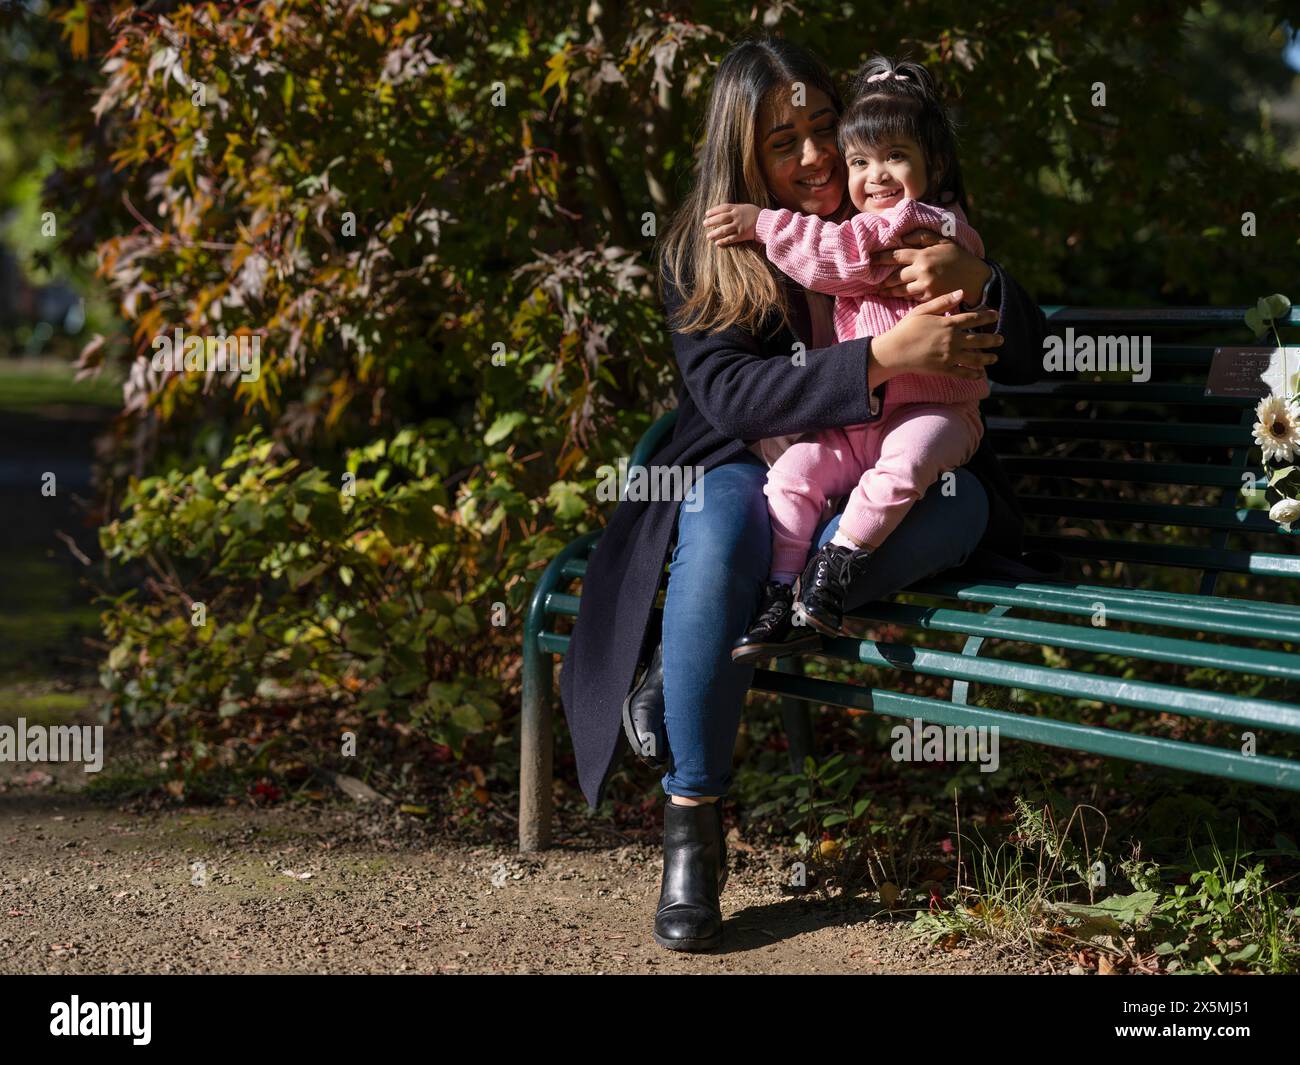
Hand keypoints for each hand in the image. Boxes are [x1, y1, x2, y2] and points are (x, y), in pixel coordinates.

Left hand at [704, 203, 760, 245]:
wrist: (766, 222)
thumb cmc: (755, 214)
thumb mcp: (745, 207)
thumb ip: (734, 209)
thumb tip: (723, 211)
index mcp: (737, 208)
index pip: (723, 208)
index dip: (714, 211)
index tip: (707, 214)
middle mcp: (737, 216)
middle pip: (721, 218)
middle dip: (711, 221)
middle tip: (704, 224)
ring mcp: (739, 226)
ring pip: (724, 229)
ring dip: (715, 233)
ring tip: (708, 236)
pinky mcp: (742, 235)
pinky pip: (731, 238)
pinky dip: (723, 241)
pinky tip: (717, 243)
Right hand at [869, 291, 1002, 381]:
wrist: (894, 351)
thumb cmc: (906, 329)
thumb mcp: (922, 310)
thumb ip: (943, 302)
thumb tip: (961, 292)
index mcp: (948, 324)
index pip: (973, 319)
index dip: (987, 316)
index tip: (996, 316)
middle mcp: (952, 340)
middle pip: (979, 339)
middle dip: (992, 339)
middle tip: (1001, 340)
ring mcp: (949, 356)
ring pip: (974, 358)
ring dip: (987, 358)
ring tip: (995, 358)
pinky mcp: (944, 369)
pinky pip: (963, 372)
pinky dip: (973, 374)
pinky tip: (980, 374)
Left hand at [873, 231, 992, 304]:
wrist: (976, 279)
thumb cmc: (959, 258)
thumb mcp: (943, 241)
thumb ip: (922, 237)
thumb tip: (902, 237)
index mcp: (923, 254)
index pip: (895, 255)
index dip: (880, 258)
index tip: (869, 259)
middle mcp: (922, 270)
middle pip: (894, 276)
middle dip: (882, 279)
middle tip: (872, 281)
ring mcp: (925, 285)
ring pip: (899, 290)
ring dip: (888, 291)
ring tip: (880, 291)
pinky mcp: (929, 298)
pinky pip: (911, 298)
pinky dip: (903, 297)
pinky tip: (897, 296)